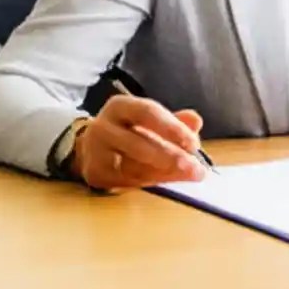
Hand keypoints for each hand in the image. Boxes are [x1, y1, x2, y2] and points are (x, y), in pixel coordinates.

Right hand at [72, 95, 206, 190]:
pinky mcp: (96, 174)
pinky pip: (129, 182)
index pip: (147, 112)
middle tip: (197, 169)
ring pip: (135, 167)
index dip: (173, 128)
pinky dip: (153, 182)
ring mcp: (96, 152)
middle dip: (172, 157)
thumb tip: (196, 121)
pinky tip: (170, 180)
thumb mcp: (150, 120)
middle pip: (140, 143)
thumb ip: (175, 121)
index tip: (194, 144)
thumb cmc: (128, 131)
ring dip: (167, 173)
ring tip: (189, 176)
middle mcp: (103, 126)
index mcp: (119, 106)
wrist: (92, 150)